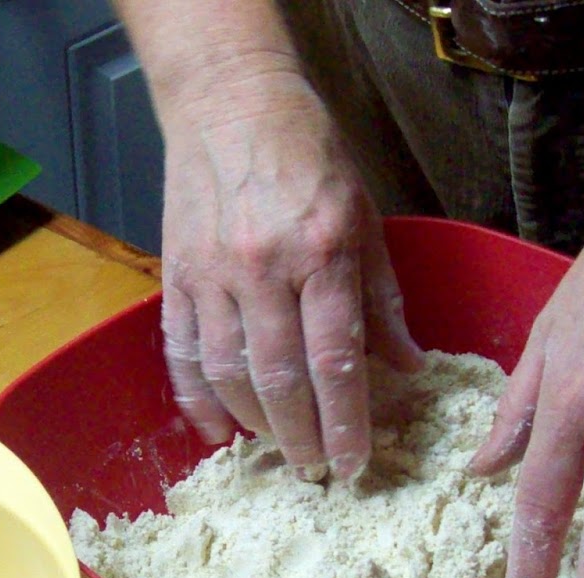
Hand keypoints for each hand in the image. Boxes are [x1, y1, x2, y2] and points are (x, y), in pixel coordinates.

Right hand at [157, 72, 420, 479]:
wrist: (229, 101)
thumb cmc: (308, 155)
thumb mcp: (364, 217)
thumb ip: (383, 299)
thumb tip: (408, 367)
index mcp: (321, 253)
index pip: (336, 361)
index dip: (345, 422)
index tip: (353, 465)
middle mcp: (263, 268)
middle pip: (281, 379)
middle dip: (301, 436)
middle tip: (316, 469)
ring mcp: (212, 274)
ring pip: (229, 372)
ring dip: (254, 421)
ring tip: (279, 446)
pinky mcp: (175, 274)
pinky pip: (181, 352)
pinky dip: (197, 399)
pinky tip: (217, 431)